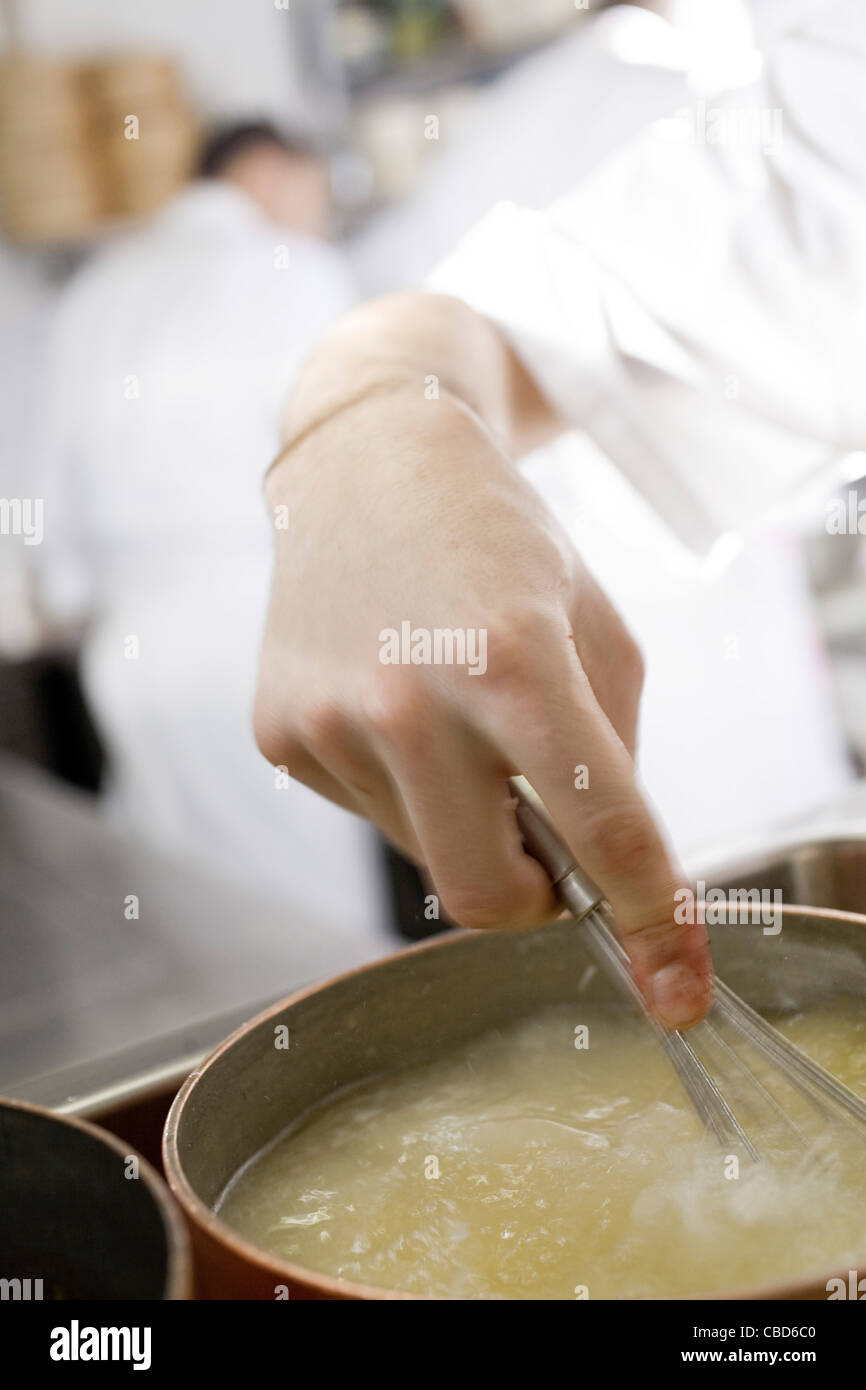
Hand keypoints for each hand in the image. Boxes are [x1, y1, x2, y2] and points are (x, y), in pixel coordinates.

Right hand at [255, 374, 711, 1029]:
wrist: (371, 470)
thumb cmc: (502, 546)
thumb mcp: (596, 629)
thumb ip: (611, 757)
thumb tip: (606, 876)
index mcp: (513, 662)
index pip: (603, 831)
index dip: (656, 921)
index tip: (680, 989)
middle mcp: (408, 701)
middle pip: (486, 899)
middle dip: (533, 896)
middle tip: (545, 840)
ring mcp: (329, 722)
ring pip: (427, 857)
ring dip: (463, 819)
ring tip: (453, 716)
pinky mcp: (277, 734)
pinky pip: (369, 816)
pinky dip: (404, 789)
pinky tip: (395, 704)